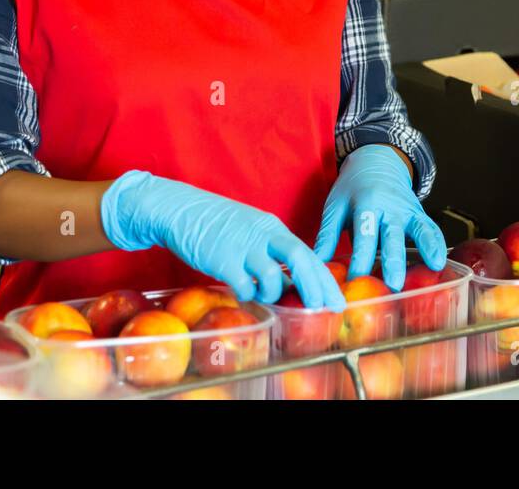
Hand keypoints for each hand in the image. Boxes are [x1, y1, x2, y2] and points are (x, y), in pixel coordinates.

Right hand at [101, 172, 344, 309]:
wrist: (180, 211)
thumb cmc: (217, 225)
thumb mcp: (252, 232)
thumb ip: (272, 254)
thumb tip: (293, 284)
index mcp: (273, 228)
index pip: (309, 254)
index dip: (326, 279)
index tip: (337, 301)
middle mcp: (263, 234)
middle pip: (300, 259)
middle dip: (315, 287)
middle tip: (322, 308)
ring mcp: (242, 245)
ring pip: (273, 275)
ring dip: (274, 293)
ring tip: (265, 295)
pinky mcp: (222, 258)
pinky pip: (244, 285)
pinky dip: (248, 294)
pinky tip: (242, 291)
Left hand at [313, 144, 446, 290]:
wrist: (375, 161)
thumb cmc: (351, 189)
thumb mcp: (335, 206)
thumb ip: (328, 236)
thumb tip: (316, 266)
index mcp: (365, 203)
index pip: (363, 235)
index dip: (359, 260)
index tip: (354, 283)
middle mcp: (389, 206)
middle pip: (392, 235)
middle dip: (393, 261)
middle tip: (393, 285)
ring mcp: (407, 209)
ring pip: (418, 229)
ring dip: (425, 248)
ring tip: (432, 268)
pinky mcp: (418, 213)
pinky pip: (431, 227)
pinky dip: (437, 243)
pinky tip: (440, 262)